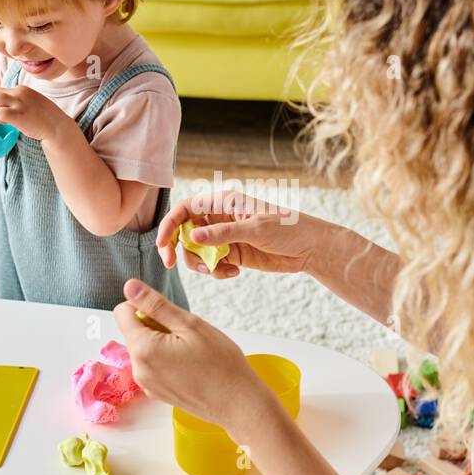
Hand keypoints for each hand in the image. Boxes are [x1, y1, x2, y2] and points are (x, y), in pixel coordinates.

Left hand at [0, 85, 66, 141]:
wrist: (58, 127)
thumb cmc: (46, 118)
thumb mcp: (34, 101)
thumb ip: (21, 100)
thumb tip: (7, 105)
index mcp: (23, 89)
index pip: (2, 90)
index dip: (1, 103)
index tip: (8, 111)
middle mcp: (20, 92)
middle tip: (3, 115)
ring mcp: (19, 103)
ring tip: (4, 119)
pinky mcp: (17, 115)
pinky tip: (8, 124)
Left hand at [113, 279, 284, 438]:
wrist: (237, 404)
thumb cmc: (220, 363)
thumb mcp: (190, 324)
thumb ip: (156, 304)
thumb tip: (130, 286)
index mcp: (143, 349)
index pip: (122, 312)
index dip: (143, 305)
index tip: (168, 313)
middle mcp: (138, 369)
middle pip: (133, 331)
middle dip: (155, 325)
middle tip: (186, 334)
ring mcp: (147, 384)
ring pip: (144, 348)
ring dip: (161, 342)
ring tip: (190, 351)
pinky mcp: (156, 393)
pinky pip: (152, 366)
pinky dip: (165, 359)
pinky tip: (190, 365)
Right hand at [156, 190, 327, 277]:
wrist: (310, 248)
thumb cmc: (288, 228)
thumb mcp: (255, 228)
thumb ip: (223, 233)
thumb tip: (193, 236)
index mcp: (223, 202)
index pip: (186, 209)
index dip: (169, 224)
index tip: (162, 245)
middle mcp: (220, 217)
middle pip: (185, 232)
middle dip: (179, 248)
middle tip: (174, 265)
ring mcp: (225, 237)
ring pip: (196, 251)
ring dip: (200, 264)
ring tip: (218, 271)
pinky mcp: (233, 254)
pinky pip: (212, 264)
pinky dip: (216, 271)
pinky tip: (234, 273)